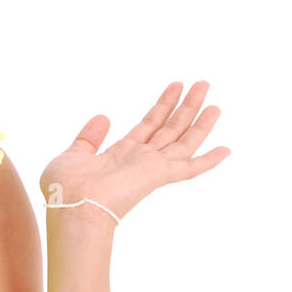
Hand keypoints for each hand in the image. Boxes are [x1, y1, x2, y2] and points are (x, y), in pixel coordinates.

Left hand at [39, 80, 229, 221]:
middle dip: (186, 106)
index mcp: (120, 155)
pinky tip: (225, 150)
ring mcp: (150, 168)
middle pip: (170, 128)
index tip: (176, 87)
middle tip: (203, 84)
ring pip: (182, 140)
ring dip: (199, 121)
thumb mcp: (73, 154)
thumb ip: (88, 137)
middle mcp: (139, 161)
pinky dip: (208, 160)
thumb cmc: (65, 188)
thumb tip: (103, 117)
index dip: (162, 106)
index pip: (148, 126)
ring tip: (213, 101)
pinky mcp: (157, 175)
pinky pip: (188, 167)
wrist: (71, 207)